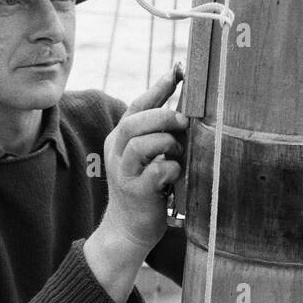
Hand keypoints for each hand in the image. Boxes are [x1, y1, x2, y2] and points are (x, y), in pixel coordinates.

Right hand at [102, 67, 186, 250]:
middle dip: (162, 116)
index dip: (158, 89)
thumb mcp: (149, 155)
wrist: (129, 228)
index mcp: (120, 138)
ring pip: (141, 145)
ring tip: (177, 152)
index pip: (136, 106)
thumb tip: (185, 106)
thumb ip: (160, 133)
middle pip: (135, 122)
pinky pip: (155, 172)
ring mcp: (124, 173)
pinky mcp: (136, 192)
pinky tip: (175, 173)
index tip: (177, 73)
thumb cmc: (147, 187)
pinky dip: (169, 169)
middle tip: (183, 121)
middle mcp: (117, 153)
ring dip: (166, 143)